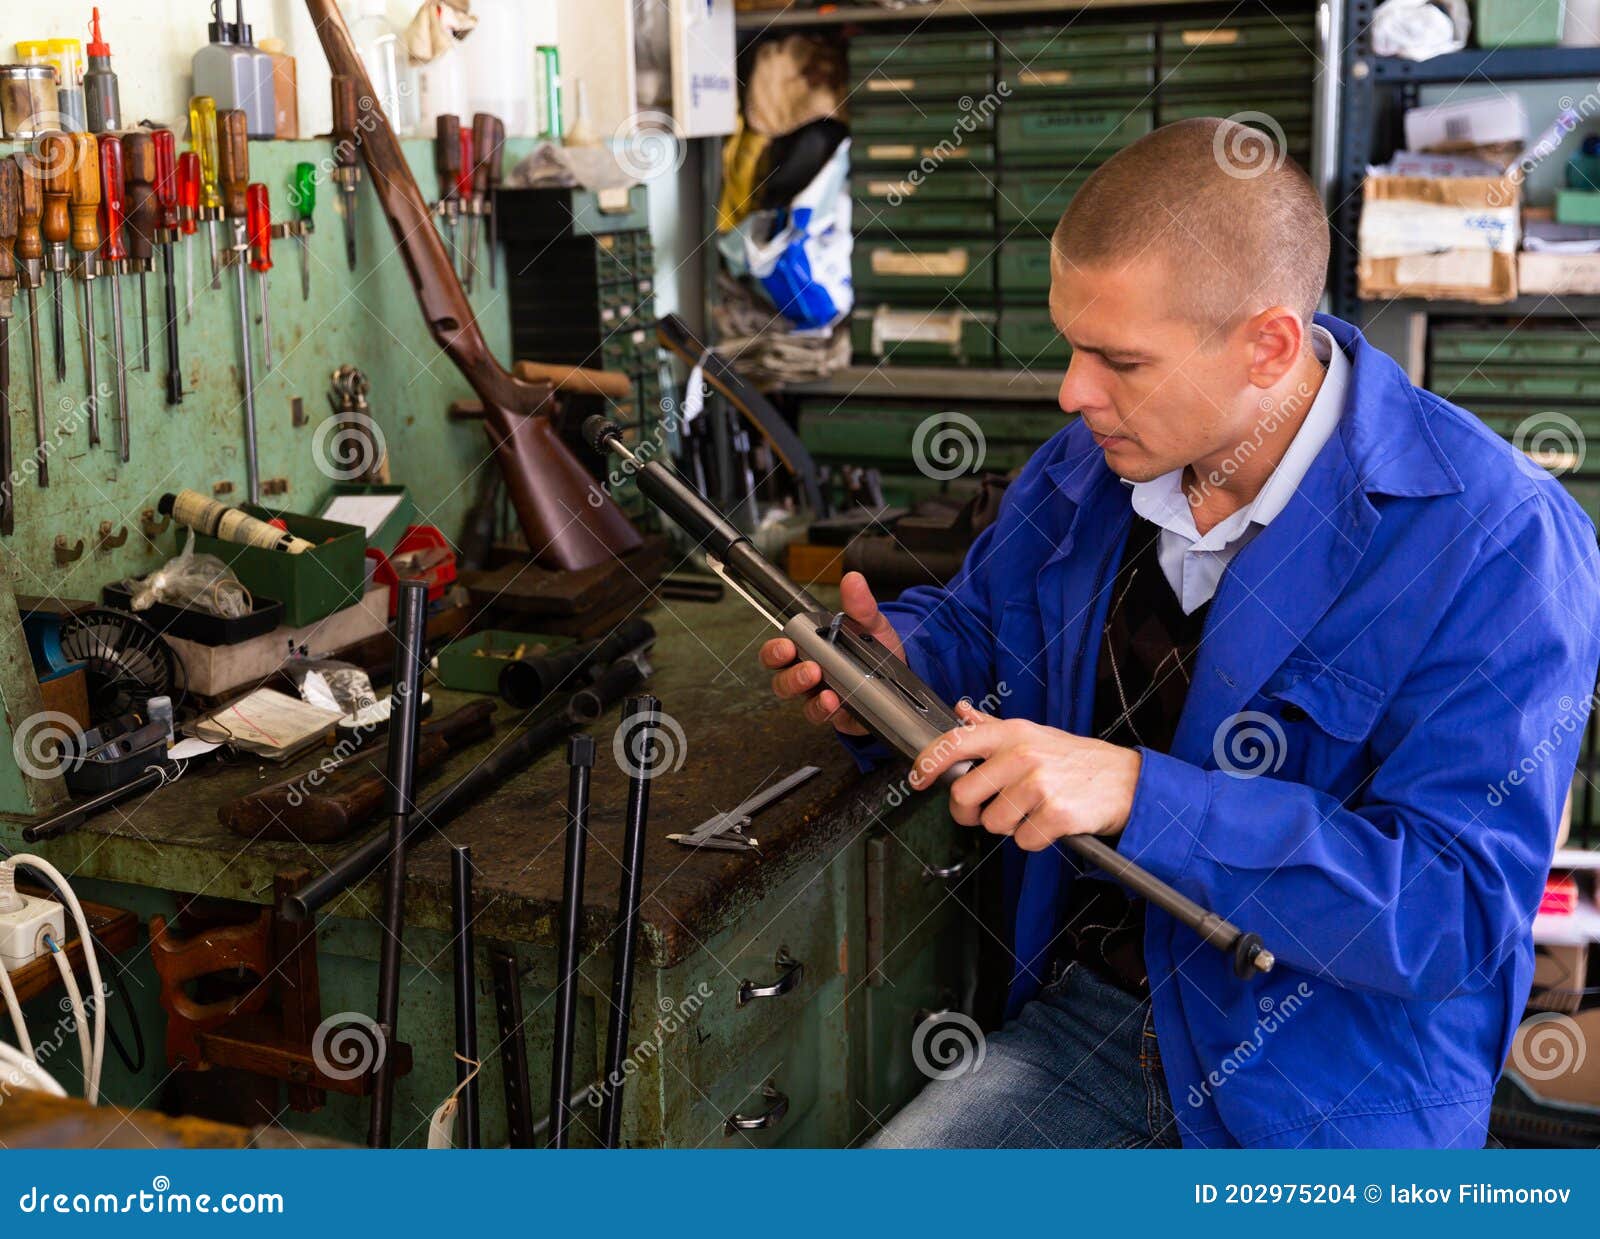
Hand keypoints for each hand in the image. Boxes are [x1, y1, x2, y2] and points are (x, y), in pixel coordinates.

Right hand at [758, 572, 901, 736]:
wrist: (904, 674)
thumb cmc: (877, 649)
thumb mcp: (870, 623)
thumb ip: (860, 605)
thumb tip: (853, 580)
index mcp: (811, 650)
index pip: (779, 652)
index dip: (775, 651)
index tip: (786, 646)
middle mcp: (811, 676)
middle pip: (783, 681)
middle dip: (792, 677)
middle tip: (810, 669)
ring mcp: (823, 697)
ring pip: (802, 703)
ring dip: (812, 698)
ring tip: (828, 692)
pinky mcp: (839, 715)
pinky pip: (826, 717)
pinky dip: (830, 711)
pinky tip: (838, 703)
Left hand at [910, 702, 1141, 851]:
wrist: (1128, 781)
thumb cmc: (1075, 761)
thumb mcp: (1034, 735)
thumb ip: (992, 728)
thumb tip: (960, 710)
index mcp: (1012, 734)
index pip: (955, 743)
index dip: (928, 763)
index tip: (917, 780)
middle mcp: (1022, 755)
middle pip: (964, 796)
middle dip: (970, 813)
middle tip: (988, 811)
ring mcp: (1040, 785)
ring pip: (994, 824)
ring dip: (1010, 827)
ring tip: (1034, 810)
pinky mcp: (1057, 814)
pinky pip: (1023, 841)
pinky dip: (1035, 840)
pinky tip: (1051, 823)